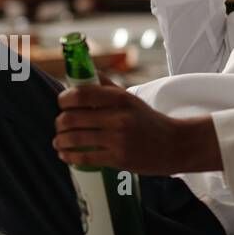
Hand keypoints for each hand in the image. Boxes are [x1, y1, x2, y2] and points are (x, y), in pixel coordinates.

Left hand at [54, 73, 223, 174]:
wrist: (175, 145)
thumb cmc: (148, 120)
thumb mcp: (130, 99)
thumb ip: (106, 87)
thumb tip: (82, 75)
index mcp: (120, 98)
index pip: (81, 94)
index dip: (64, 98)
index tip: (62, 103)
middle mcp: (118, 117)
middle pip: (72, 117)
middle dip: (59, 122)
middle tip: (59, 125)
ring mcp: (118, 139)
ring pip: (75, 138)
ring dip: (60, 140)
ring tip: (58, 141)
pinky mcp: (119, 159)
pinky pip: (85, 158)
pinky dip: (69, 156)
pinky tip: (65, 155)